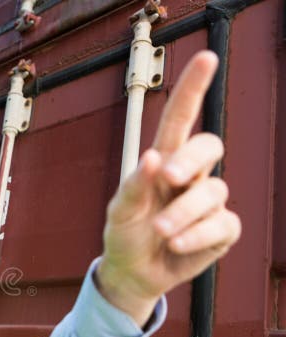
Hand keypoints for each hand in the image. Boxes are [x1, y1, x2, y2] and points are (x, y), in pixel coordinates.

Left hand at [96, 50, 241, 325]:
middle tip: (168, 177)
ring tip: (160, 231)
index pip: (180, 119)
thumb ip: (134, 185)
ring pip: (213, 190)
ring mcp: (207, 203)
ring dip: (184, 212)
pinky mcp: (220, 230)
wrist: (132, 274)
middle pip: (208, 146)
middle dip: (192, 158)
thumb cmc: (125, 235)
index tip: (206, 57)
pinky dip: (196, 235)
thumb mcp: (119, 211)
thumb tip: (153, 157)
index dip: (193, 88)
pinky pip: (222, 224)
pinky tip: (176, 244)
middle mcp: (189, 177)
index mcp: (163, 162)